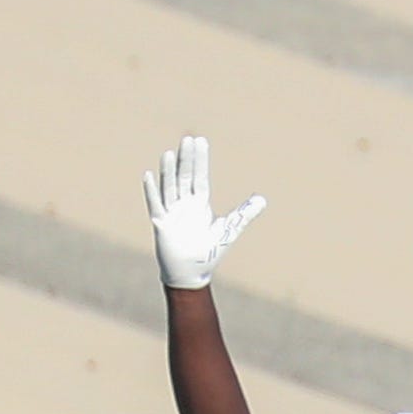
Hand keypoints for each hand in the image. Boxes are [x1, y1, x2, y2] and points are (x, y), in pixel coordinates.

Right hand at [144, 136, 266, 291]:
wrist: (192, 274)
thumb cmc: (208, 252)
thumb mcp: (229, 229)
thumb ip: (244, 213)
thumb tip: (263, 200)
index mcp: (199, 204)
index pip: (199, 177)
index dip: (200, 160)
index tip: (200, 141)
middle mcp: (184, 205)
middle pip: (185, 177)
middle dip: (187, 159)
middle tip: (188, 139)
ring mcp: (172, 213)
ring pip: (170, 187)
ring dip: (169, 171)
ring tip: (171, 153)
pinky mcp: (161, 224)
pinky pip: (156, 205)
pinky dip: (152, 191)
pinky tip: (149, 175)